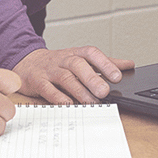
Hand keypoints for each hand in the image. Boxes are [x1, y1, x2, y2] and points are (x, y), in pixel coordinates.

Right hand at [13, 46, 134, 104]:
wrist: (28, 62)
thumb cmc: (59, 63)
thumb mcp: (81, 59)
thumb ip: (104, 63)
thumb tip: (129, 64)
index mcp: (76, 53)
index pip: (91, 53)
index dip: (105, 63)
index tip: (117, 76)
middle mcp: (63, 60)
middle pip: (78, 65)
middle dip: (92, 78)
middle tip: (105, 91)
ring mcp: (50, 70)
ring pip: (65, 78)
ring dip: (79, 90)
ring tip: (91, 102)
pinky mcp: (38, 82)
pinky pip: (47, 89)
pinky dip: (58, 97)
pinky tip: (68, 104)